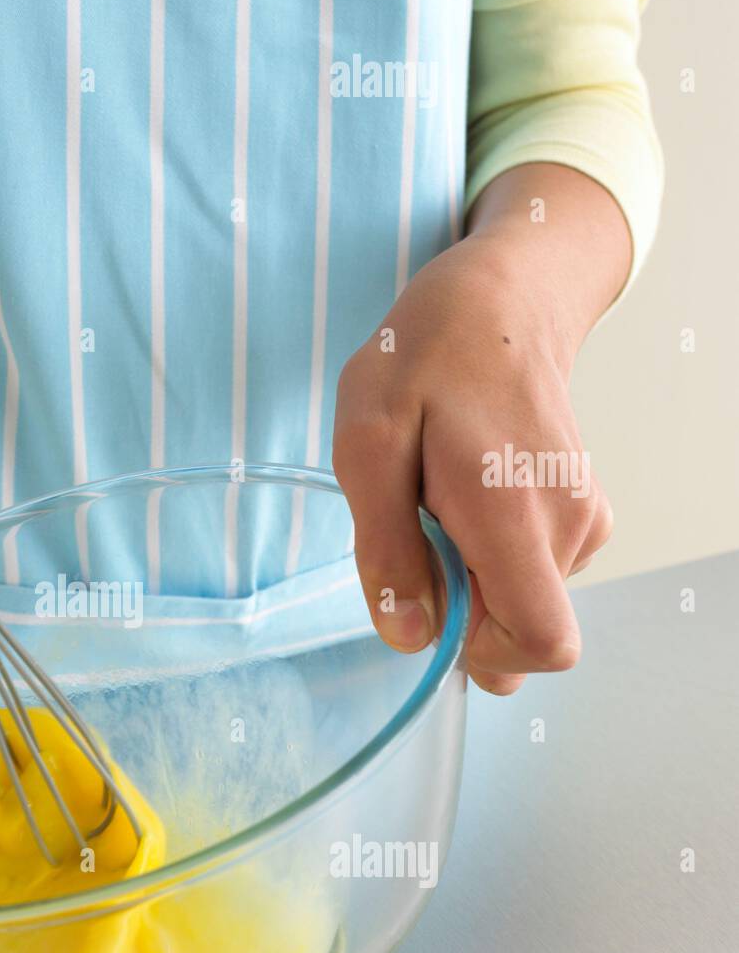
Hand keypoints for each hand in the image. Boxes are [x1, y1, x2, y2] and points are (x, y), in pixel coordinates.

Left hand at [333, 165, 628, 694]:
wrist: (496, 301)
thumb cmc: (421, 363)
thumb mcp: (367, 448)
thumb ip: (386, 551)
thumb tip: (410, 637)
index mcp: (516, 517)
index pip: (541, 644)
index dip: (481, 652)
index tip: (432, 599)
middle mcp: (569, 526)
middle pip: (525, 630)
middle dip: (463, 608)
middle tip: (422, 530)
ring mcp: (585, 518)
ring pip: (526, 600)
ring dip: (472, 574)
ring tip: (439, 499)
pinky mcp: (583, 509)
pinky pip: (533, 569)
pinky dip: (492, 553)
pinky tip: (465, 494)